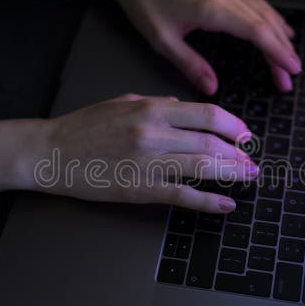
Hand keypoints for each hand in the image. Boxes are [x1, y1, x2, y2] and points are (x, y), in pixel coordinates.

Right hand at [0, 95, 259, 212]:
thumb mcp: (122, 101)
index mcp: (151, 108)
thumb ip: (158, 103)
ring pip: (203, 167)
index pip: (206, 114)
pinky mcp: (140, 190)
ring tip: (248, 178)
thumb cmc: (83, 127)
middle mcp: (153, 133)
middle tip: (253, 160)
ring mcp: (148, 163)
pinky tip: (226, 204)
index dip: (233, 126)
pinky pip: (183, 196)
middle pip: (211, 142)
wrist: (52, 153)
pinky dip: (209, 201)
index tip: (245, 134)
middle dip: (239, 152)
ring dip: (232, 174)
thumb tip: (187, 108)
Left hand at [68, 0, 300, 94]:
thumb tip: (211, 88)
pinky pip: (255, 3)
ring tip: (289, 58)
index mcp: (211, 9)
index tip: (291, 69)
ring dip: (279, 36)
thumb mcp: (162, 41)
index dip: (277, 52)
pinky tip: (277, 29)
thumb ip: (190, 65)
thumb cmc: (145, 4)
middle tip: (291, 77)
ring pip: (263, 12)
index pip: (256, 31)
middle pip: (265, 24)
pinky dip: (270, 19)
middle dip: (282, 51)